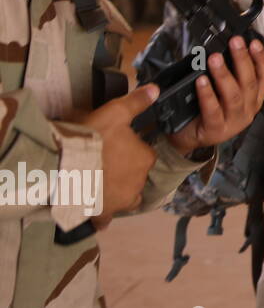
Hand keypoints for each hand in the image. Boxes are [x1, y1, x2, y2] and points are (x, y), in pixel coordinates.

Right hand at [72, 84, 160, 227]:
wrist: (62, 168)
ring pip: (124, 197)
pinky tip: (93, 211)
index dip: (131, 149)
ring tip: (97, 183)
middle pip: (134, 176)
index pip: (145, 154)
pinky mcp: (103, 214)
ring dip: (115, 192)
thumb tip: (157, 89)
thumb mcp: (114, 113)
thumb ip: (136, 102)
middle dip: (123, 171)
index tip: (114, 145)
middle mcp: (139, 183)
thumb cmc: (91, 139)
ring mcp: (121, 201)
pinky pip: (106, 218)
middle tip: (102, 162)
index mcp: (145, 159)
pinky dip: (101, 215)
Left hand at [168, 36, 263, 155]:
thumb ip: (230, 75)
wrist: (191, 138)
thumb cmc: (207, 111)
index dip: (262, 59)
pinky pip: (213, 110)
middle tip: (235, 42)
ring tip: (215, 59)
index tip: (254, 43)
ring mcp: (233, 122)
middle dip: (243, 60)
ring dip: (224, 74)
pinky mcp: (216, 130)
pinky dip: (207, 94)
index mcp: (254, 100)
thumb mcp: (225, 92)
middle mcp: (248, 110)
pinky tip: (201, 81)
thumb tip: (226, 49)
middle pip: (250, 83)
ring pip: (233, 96)